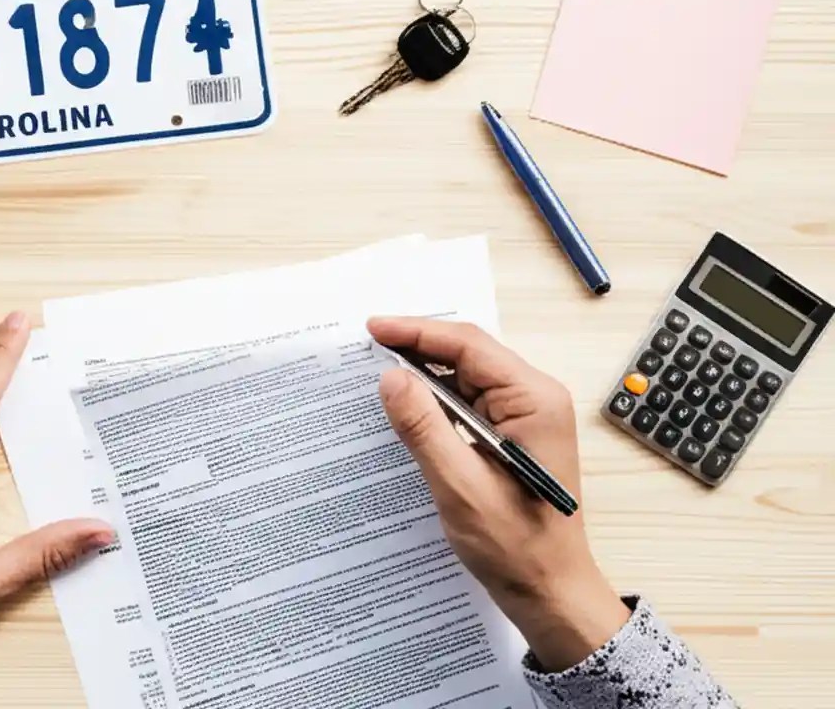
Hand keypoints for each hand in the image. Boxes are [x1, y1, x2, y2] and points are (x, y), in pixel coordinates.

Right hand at [368, 317, 628, 670]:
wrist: (550, 590)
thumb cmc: (517, 546)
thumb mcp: (460, 486)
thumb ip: (424, 427)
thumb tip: (391, 378)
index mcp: (534, 401)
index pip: (469, 346)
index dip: (417, 333)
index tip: (374, 329)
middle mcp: (536, 399)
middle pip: (468, 354)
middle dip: (418, 348)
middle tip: (368, 346)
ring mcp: (526, 417)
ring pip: (466, 377)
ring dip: (425, 375)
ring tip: (378, 373)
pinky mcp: (513, 435)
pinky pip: (469, 403)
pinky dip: (436, 400)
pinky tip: (407, 407)